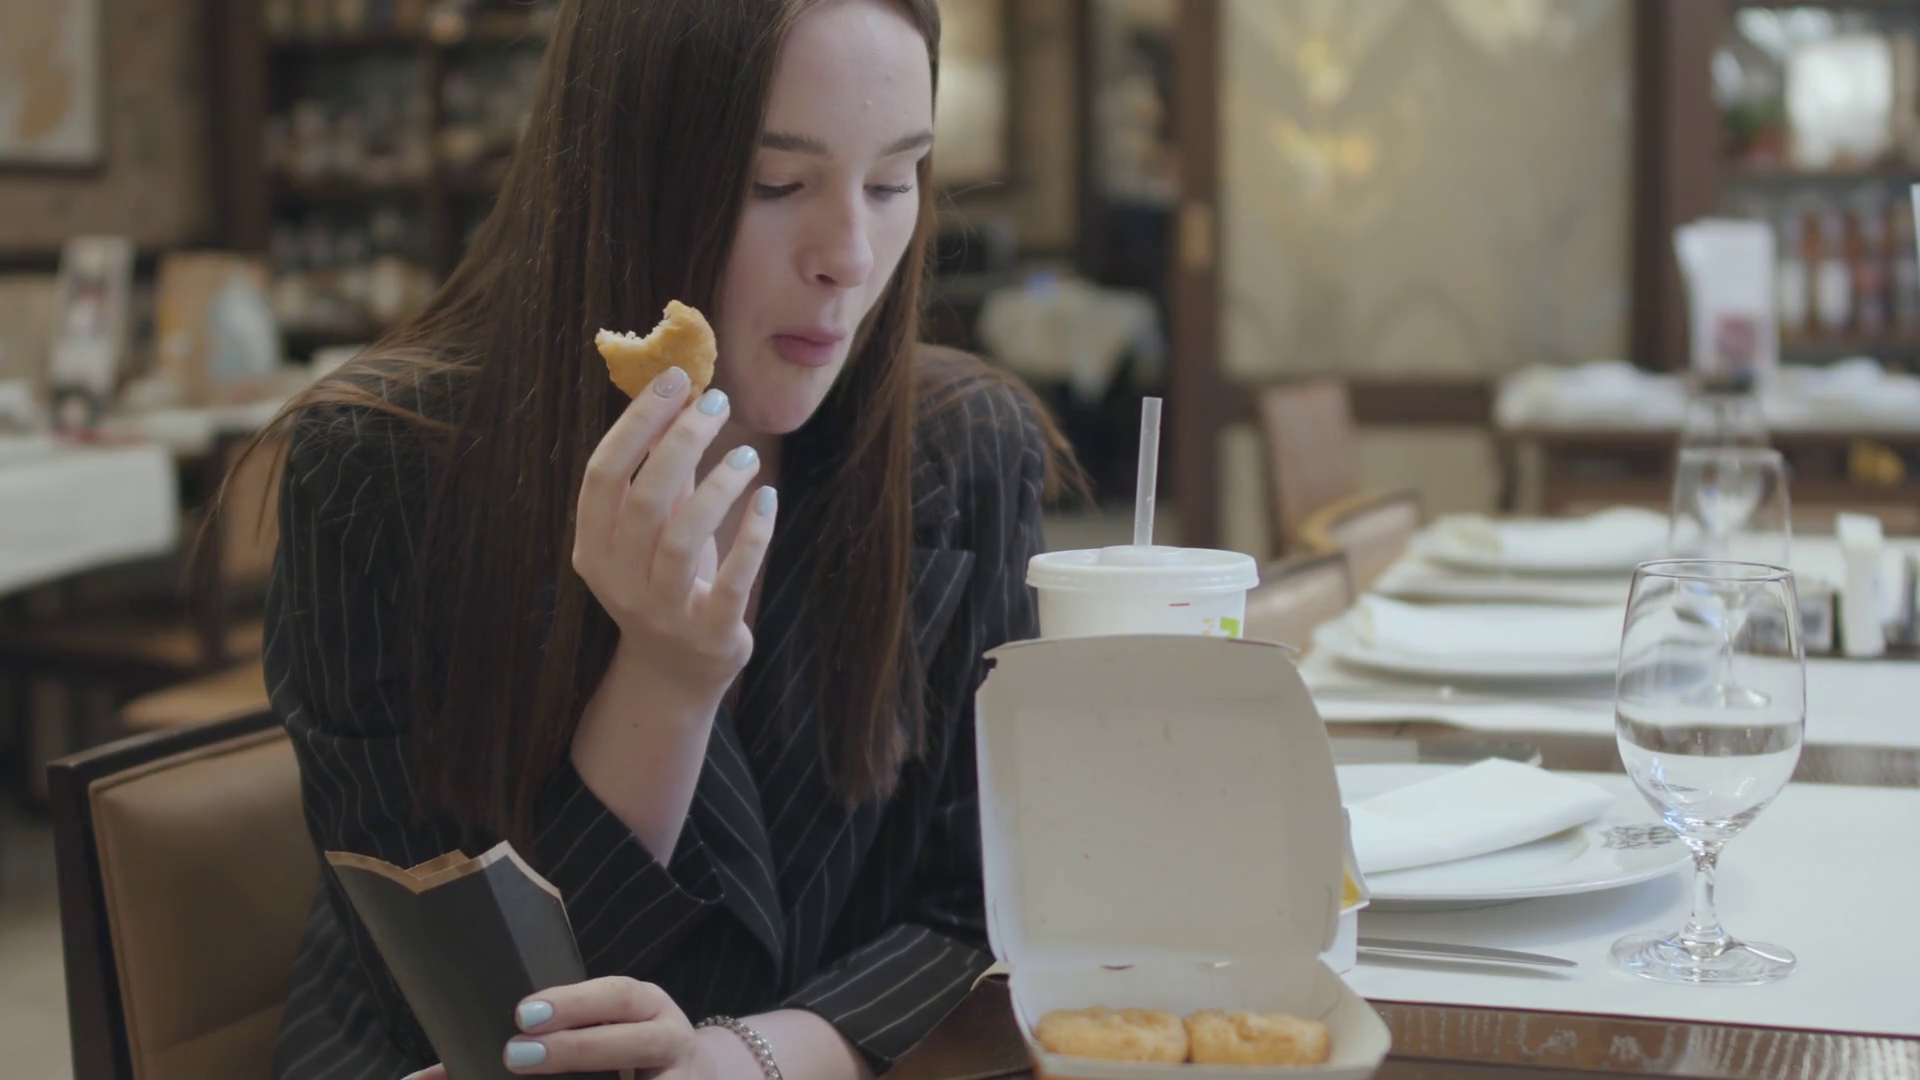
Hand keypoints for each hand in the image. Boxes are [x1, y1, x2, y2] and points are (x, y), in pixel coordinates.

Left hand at [506, 977, 704, 1076]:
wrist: (697, 1073)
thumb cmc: (638, 1046)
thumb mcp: (622, 1022)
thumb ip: (584, 1024)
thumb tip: (516, 1040)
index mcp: (653, 1006)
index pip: (620, 995)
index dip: (574, 1003)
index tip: (524, 1015)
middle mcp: (674, 1039)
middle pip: (636, 1041)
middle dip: (576, 1047)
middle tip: (517, 1055)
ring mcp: (684, 1077)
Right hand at [573, 366, 777, 700]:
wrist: (676, 673)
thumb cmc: (667, 581)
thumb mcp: (656, 531)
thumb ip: (665, 474)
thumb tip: (682, 397)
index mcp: (594, 547)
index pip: (603, 474)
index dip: (637, 423)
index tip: (675, 380)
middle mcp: (619, 581)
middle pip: (643, 500)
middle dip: (680, 443)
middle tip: (716, 404)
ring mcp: (662, 612)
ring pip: (681, 539)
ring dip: (718, 488)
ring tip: (746, 456)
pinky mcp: (708, 634)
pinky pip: (730, 582)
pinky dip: (751, 538)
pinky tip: (768, 500)